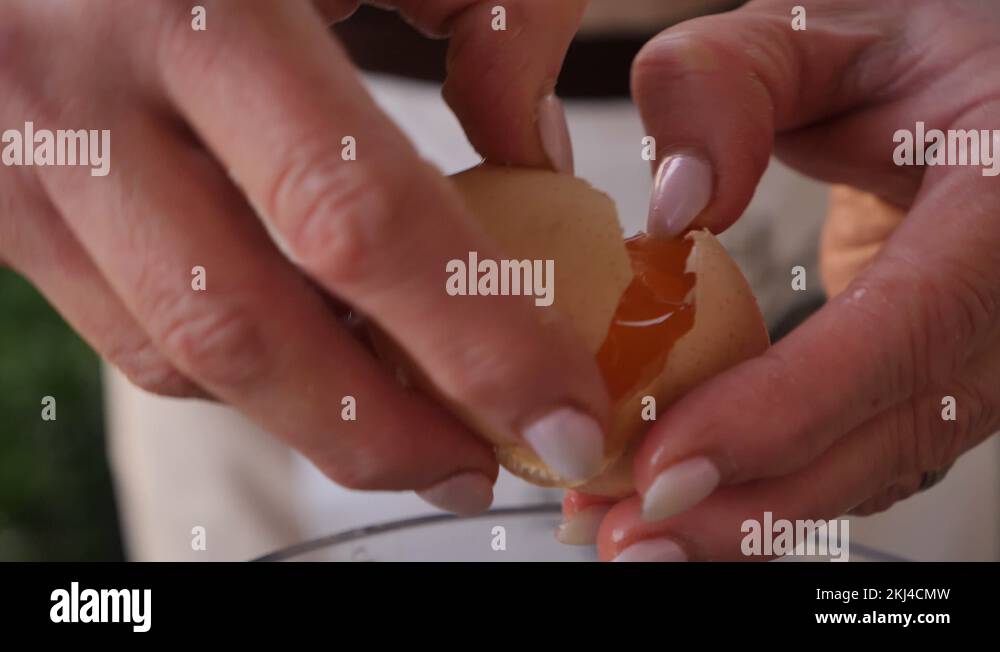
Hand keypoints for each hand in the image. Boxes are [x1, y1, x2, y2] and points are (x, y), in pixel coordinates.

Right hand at [0, 0, 606, 513]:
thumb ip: (481, 12)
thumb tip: (533, 156)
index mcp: (197, 0)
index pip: (354, 214)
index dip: (474, 340)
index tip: (565, 416)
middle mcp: (82, 92)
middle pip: (247, 327)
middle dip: (383, 432)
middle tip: (480, 468)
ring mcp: (23, 160)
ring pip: (182, 353)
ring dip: (312, 422)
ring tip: (413, 438)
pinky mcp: (2, 205)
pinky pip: (132, 332)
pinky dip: (243, 375)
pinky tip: (318, 368)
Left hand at [565, 0, 999, 559]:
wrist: (983, 98)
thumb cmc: (910, 59)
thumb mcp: (818, 27)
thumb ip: (726, 82)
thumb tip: (674, 206)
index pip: (909, 327)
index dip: (789, 409)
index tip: (669, 463)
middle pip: (895, 433)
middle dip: (753, 501)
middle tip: (626, 529)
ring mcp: (986, 351)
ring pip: (878, 466)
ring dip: (751, 518)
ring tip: (632, 532)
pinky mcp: (939, 379)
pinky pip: (862, 454)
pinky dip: (769, 490)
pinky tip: (686, 500)